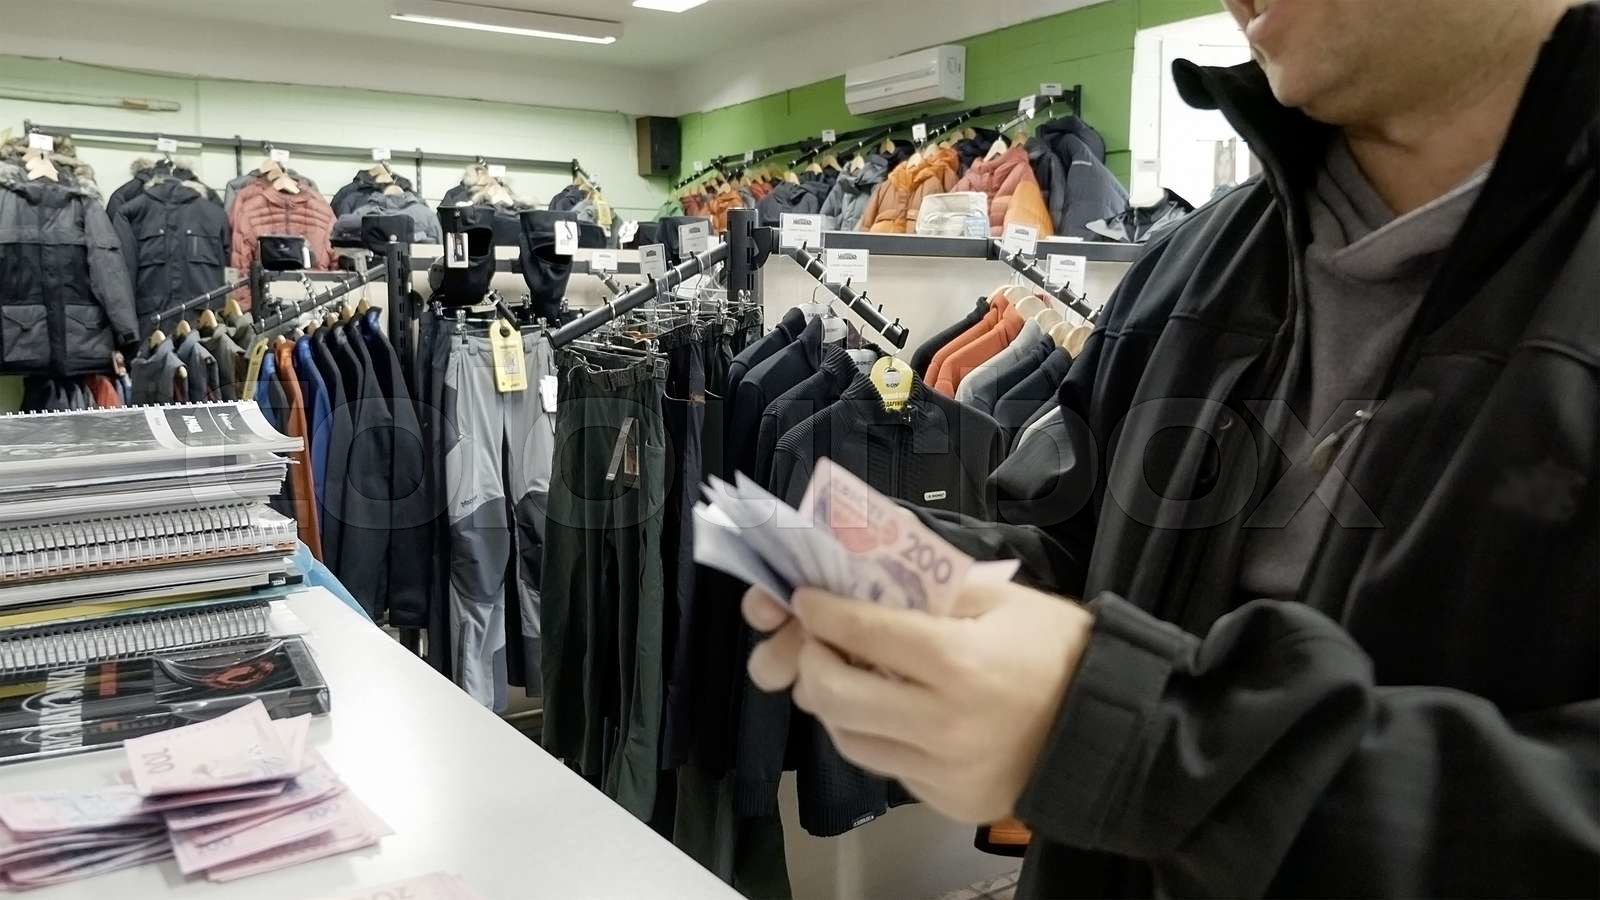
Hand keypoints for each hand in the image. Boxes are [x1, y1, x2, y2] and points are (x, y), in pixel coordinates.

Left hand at [742, 582, 1094, 824]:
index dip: (822, 612)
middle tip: (817, 643)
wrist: (1110, 729)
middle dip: (811, 661)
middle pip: (834, 695)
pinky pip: (886, 766)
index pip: (862, 632)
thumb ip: (934, 588)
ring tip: (843, 676)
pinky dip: (872, 736)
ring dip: (833, 704)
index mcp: (957, 662)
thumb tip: (868, 574)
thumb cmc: (1058, 651)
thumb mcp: (1004, 599)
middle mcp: (942, 723)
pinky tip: (884, 712)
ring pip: (849, 739)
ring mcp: (943, 770)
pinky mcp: (948, 801)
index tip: (806, 599)